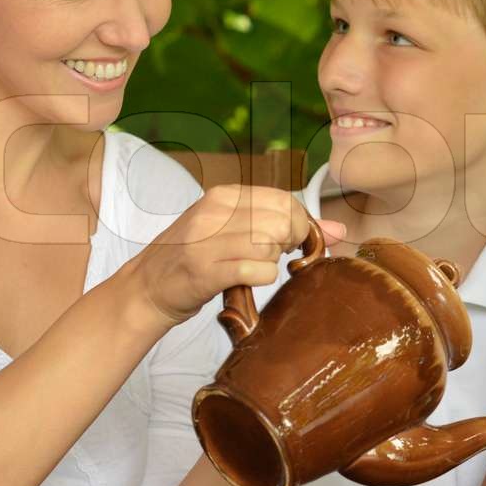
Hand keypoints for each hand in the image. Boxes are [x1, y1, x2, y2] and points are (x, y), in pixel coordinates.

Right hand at [124, 185, 344, 326]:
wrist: (145, 290)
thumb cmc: (197, 259)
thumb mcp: (236, 231)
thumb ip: (285, 225)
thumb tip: (340, 230)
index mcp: (223, 195)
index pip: (283, 199)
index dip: (298, 223)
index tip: (290, 241)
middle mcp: (214, 212)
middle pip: (281, 221)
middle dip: (289, 243)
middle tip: (275, 256)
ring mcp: (206, 241)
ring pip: (270, 245)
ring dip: (272, 262)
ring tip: (254, 267)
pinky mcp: (204, 271)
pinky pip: (258, 270)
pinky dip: (262, 279)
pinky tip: (248, 280)